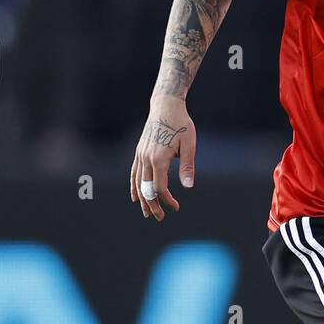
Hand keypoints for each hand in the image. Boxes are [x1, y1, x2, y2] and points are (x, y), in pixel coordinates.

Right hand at [130, 101, 196, 219]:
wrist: (165, 105)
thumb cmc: (181, 124)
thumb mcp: (189, 145)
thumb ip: (187, 167)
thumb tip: (188, 187)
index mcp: (159, 159)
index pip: (160, 187)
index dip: (167, 200)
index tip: (176, 207)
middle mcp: (146, 158)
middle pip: (146, 189)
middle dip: (152, 205)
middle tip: (159, 218)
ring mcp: (140, 155)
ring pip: (137, 182)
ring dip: (142, 199)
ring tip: (146, 212)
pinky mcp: (139, 151)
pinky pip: (134, 173)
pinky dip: (134, 186)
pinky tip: (135, 196)